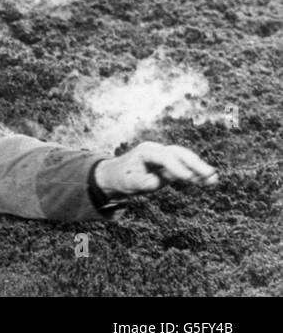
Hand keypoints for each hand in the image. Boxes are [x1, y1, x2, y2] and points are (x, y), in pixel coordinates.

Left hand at [95, 142, 218, 197]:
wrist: (118, 175)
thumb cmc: (122, 178)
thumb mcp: (127, 182)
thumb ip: (140, 182)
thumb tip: (155, 182)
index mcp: (145, 152)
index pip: (164, 157)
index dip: (176, 166)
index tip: (188, 178)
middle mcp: (157, 151)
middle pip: (178, 153)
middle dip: (194, 163)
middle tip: (210, 174)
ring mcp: (165, 157)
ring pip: (184, 158)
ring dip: (199, 168)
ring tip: (214, 179)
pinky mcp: (170, 165)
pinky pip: (185, 167)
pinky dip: (196, 173)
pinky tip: (208, 181)